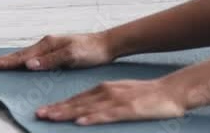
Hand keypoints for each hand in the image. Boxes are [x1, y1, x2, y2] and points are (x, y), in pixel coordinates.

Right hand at [0, 32, 114, 70]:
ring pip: (24, 54)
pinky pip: (32, 56)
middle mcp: (45, 43)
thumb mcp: (72, 55)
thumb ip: (50, 60)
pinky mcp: (54, 51)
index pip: (20, 56)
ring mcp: (49, 46)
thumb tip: (28, 65)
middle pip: (18, 54)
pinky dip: (21, 60)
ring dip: (9, 60)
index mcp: (47, 44)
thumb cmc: (91, 50)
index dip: (3, 62)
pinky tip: (20, 63)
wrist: (106, 44)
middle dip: (1, 60)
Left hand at [37, 79, 185, 125]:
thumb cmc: (146, 95)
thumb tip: (86, 112)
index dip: (59, 105)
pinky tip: (81, 122)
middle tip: (39, 115)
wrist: (170, 91)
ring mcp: (116, 100)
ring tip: (52, 118)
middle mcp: (106, 92)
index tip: (43, 111)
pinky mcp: (128, 109)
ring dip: (68, 113)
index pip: (77, 98)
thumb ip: (104, 101)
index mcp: (104, 88)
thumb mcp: (121, 93)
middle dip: (57, 109)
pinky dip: (93, 118)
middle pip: (77, 103)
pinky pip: (107, 115)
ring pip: (87, 108)